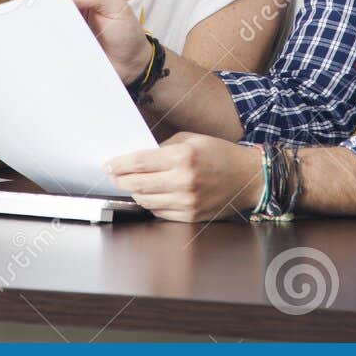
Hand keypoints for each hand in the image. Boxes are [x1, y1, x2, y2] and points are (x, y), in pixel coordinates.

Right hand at [56, 0, 149, 83]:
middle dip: (49, 8)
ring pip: (49, 23)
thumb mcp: (116, 8)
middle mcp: (75, 11)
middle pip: (52, 2)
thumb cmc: (127, 32)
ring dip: (50, 27)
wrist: (132, 64)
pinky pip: (54, 43)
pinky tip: (59, 48)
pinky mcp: (67, 48)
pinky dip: (52, 45)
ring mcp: (69, 30)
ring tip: (60, 35)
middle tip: (56, 18)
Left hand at [104, 131, 262, 222]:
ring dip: (134, 192)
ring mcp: (187, 202)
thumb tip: (137, 158)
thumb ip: (163, 148)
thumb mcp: (191, 139)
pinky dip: (150, 203)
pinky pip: (159, 212)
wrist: (247, 178)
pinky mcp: (190, 216)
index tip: (109, 165)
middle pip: (138, 184)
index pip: (140, 162)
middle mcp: (184, 181)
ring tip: (131, 184)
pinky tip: (150, 194)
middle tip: (114, 176)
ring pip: (146, 201)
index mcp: (184, 157)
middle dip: (121, 180)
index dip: (119, 164)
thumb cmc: (219, 154)